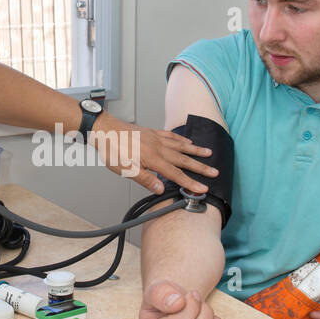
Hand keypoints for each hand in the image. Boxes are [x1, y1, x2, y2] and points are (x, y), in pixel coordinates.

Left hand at [91, 115, 217, 195]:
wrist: (104, 129)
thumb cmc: (112, 150)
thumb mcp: (125, 170)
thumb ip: (145, 179)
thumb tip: (161, 189)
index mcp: (153, 159)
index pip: (176, 174)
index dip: (190, 182)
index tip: (202, 188)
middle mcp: (158, 148)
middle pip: (183, 160)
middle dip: (200, 167)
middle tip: (215, 172)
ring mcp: (156, 139)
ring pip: (181, 146)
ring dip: (195, 151)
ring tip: (208, 154)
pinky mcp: (152, 133)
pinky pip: (171, 136)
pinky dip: (181, 139)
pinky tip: (188, 142)